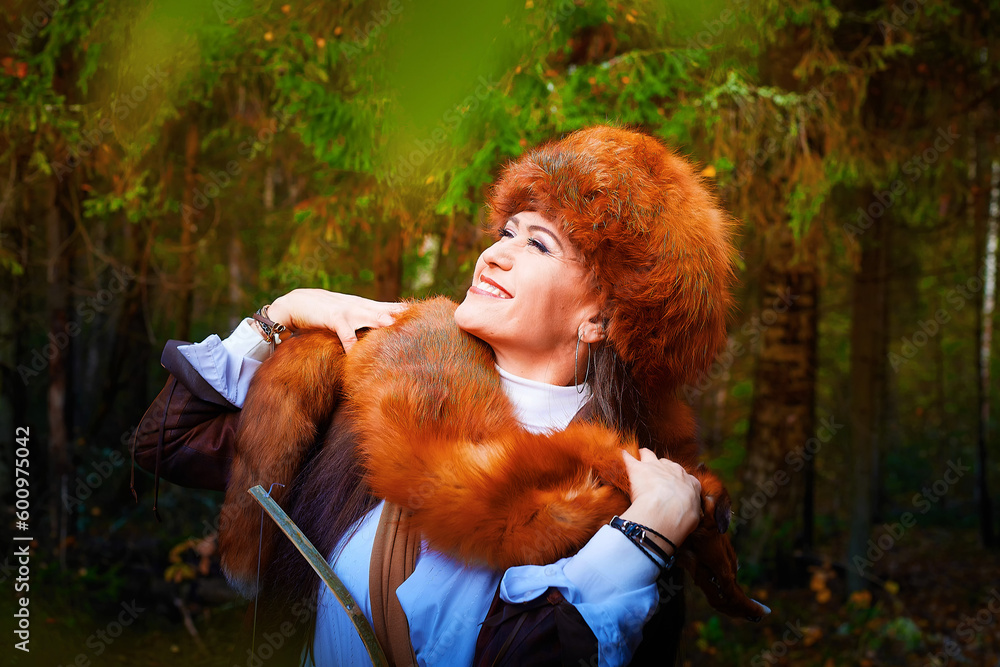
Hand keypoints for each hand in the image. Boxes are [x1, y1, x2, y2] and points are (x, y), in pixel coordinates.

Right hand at [266, 289, 407, 352]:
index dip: (407, 311)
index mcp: (365, 307)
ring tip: (395, 326)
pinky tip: (357, 353)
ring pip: (369, 316)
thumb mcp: (349, 315)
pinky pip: (345, 333)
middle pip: (386, 310)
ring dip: (381, 320)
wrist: (296, 303)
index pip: (390, 308)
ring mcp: (347, 311)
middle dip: (402, 314)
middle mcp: (360, 307)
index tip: (427, 315)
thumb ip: (365, 322)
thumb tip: (383, 332)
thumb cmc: (325, 312)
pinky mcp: (333, 318)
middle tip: (421, 317)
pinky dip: (351, 343)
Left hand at [619, 448, 702, 554]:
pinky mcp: (638, 468)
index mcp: (690, 483)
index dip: (678, 483)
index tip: (674, 489)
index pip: (685, 478)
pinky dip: (626, 457)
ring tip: (639, 458)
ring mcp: (656, 467)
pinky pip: (629, 458)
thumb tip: (687, 517)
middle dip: (661, 469)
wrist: (667, 511)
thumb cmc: (682, 517)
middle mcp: (674, 470)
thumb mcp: (693, 516)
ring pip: (649, 455)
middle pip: (666, 464)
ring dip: (644, 457)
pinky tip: (623, 455)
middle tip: (655, 478)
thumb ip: (689, 512)